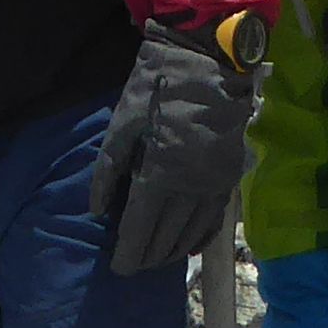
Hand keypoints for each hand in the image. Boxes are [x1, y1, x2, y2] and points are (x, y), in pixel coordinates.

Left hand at [85, 27, 250, 276]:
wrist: (213, 59)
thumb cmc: (158, 85)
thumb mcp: (123, 121)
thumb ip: (108, 169)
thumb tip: (96, 209)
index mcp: (159, 172)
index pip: (140, 227)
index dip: (128, 252)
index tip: (118, 269)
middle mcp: (190, 186)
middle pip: (166, 236)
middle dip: (148, 255)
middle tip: (133, 266)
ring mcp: (215, 183)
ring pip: (192, 232)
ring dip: (172, 250)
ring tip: (156, 260)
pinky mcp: (231, 175)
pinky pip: (215, 218)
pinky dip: (200, 237)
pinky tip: (189, 247)